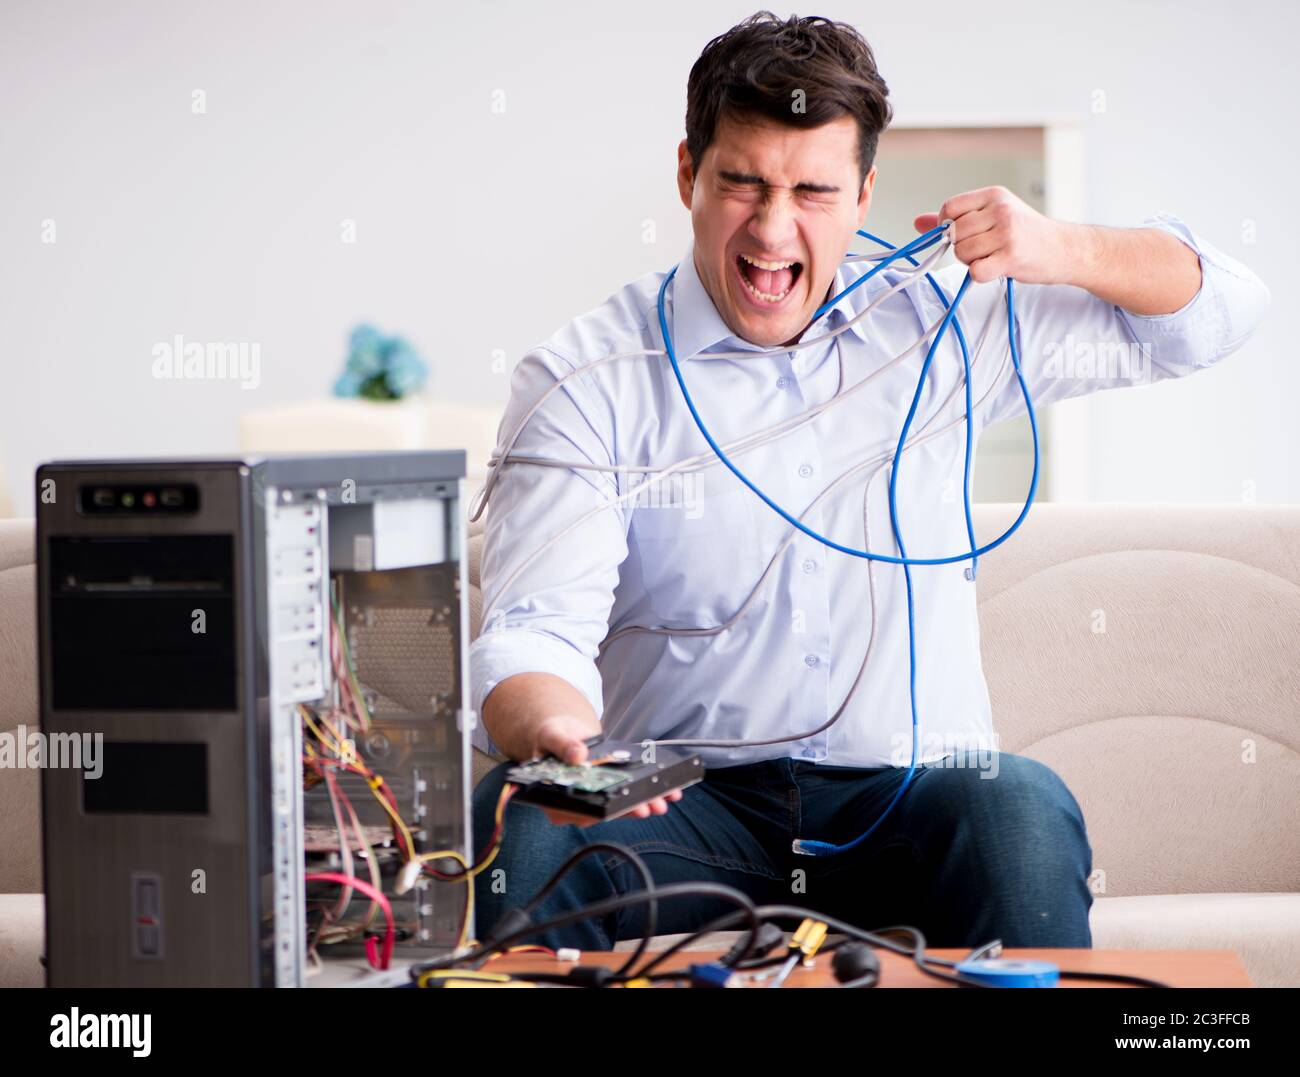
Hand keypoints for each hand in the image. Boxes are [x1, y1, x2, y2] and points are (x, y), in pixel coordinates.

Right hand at [527, 714, 684, 827]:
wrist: (565, 732)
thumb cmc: (554, 737)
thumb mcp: (553, 735)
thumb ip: (563, 745)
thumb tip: (578, 755)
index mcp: (554, 798)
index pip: (578, 811)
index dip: (599, 812)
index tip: (617, 808)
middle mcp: (575, 805)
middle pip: (603, 812)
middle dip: (628, 809)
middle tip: (647, 807)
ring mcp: (594, 800)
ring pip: (619, 807)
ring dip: (641, 804)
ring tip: (661, 802)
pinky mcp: (609, 792)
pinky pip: (627, 796)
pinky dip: (645, 794)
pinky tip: (664, 793)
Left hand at [914, 186, 1071, 285]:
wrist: (1065, 249)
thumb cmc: (1027, 233)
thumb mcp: (993, 215)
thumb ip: (956, 218)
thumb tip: (918, 222)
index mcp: (994, 195)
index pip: (949, 208)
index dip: (947, 225)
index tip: (963, 233)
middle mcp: (1000, 210)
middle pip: (953, 233)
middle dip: (962, 246)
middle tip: (985, 248)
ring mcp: (1006, 233)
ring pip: (962, 253)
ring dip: (973, 261)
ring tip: (994, 256)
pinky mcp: (1011, 257)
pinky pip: (975, 271)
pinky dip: (981, 275)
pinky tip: (997, 267)